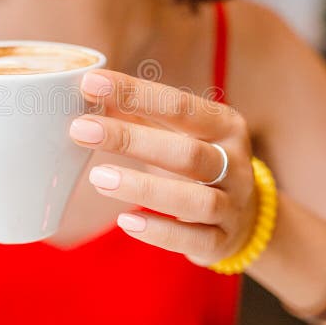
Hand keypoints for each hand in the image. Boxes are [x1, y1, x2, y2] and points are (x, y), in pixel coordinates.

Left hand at [68, 70, 257, 265]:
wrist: (244, 217)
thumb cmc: (197, 164)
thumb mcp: (177, 133)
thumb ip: (138, 113)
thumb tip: (89, 89)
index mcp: (224, 126)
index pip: (180, 105)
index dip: (136, 94)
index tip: (90, 84)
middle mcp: (235, 163)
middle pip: (187, 153)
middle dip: (132, 141)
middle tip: (81, 130)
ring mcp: (233, 205)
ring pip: (195, 199)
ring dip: (144, 188)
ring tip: (99, 178)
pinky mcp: (222, 241)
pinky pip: (195, 239)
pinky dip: (160, 232)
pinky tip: (126, 222)